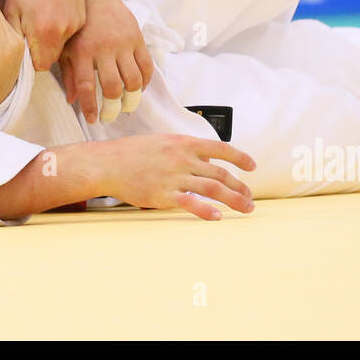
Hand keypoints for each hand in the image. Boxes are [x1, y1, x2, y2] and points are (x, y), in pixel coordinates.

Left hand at [3, 0, 85, 71]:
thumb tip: (13, 56)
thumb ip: (13, 36)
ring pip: (61, 45)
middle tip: (32, 33)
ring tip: (42, 18)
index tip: (25, 49)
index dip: (31, 61)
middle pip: (52, 58)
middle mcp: (62, 33)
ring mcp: (74, 26)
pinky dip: (61, 28)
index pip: (40, 66)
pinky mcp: (81, 19)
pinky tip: (54, 12)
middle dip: (41, 51)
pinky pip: (69, 33)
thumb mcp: (12, 8)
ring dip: (51, 39)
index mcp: (43, 33)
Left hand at [60, 0, 153, 123]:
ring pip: (133, 81)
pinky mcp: (137, 38)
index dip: (90, 107)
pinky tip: (138, 88)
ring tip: (126, 105)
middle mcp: (103, 48)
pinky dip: (145, 82)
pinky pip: (147, 66)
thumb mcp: (66, 47)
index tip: (92, 119)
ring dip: (131, 99)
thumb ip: (69, 73)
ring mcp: (123, 43)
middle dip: (112, 108)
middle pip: (113, 88)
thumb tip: (72, 101)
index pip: (87, 86)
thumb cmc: (78, 25)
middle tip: (110, 116)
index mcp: (82, 51)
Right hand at [94, 134, 256, 220]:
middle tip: (249, 197)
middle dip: (240, 186)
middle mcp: (182, 159)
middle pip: (221, 173)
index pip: (220, 149)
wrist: (107, 163)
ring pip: (212, 189)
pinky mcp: (163, 195)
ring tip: (245, 208)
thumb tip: (203, 158)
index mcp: (183, 143)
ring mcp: (173, 177)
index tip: (252, 166)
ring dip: (233, 200)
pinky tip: (217, 217)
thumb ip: (183, 149)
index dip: (240, 158)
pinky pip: (190, 203)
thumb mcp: (161, 141)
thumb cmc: (131, 152)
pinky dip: (206, 211)